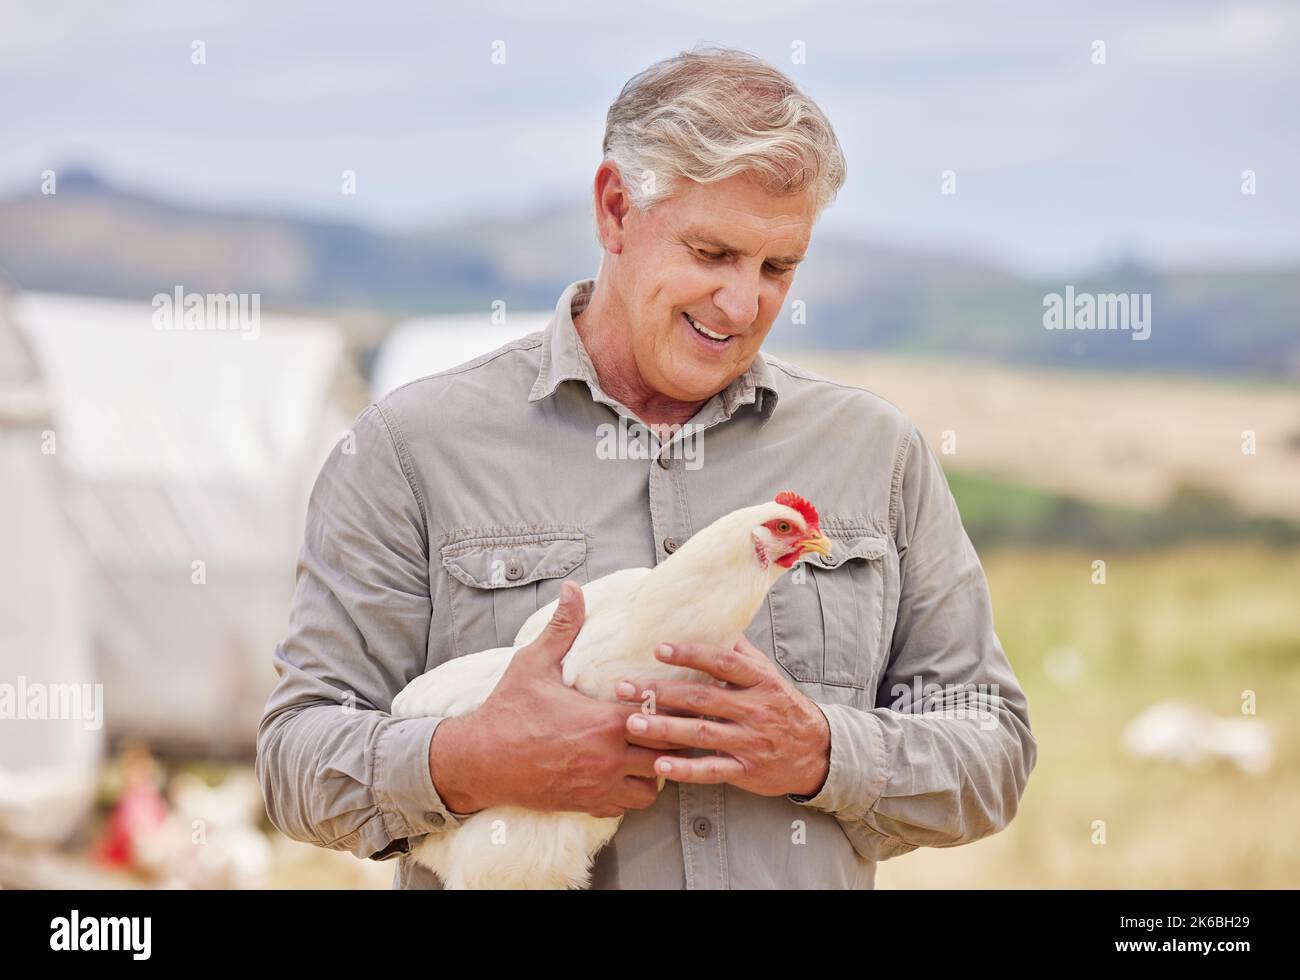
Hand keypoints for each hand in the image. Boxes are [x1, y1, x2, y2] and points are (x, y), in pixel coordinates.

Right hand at [430, 581, 690, 818]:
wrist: (479, 761)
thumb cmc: (508, 710)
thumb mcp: (534, 663)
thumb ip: (562, 627)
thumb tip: (572, 588)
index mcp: (604, 721)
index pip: (661, 715)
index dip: (669, 705)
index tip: (667, 696)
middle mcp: (609, 757)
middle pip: (667, 752)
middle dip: (671, 737)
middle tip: (666, 722)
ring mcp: (600, 785)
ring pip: (653, 786)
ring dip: (655, 769)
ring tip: (647, 750)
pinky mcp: (588, 805)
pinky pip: (628, 806)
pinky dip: (631, 792)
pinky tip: (624, 772)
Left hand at [614, 637, 830, 797]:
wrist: (818, 751)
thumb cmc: (783, 706)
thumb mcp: (768, 675)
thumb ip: (740, 653)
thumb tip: (714, 620)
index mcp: (759, 681)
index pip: (723, 662)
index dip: (691, 654)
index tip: (658, 648)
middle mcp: (755, 709)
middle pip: (702, 698)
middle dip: (661, 691)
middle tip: (624, 687)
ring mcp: (750, 741)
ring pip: (702, 733)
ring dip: (665, 728)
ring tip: (633, 723)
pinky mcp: (746, 770)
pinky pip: (713, 770)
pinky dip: (686, 769)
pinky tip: (660, 766)